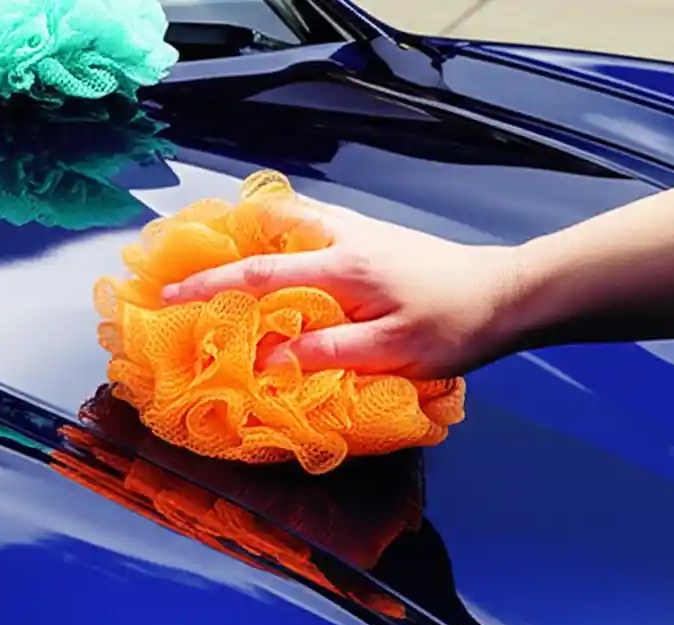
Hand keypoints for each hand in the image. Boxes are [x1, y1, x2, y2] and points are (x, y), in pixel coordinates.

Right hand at [160, 199, 526, 378]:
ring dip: (252, 230)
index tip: (167, 296)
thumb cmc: (454, 328)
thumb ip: (326, 352)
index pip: (259, 275)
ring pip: (292, 217)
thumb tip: (267, 357)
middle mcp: (345, 237)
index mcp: (343, 268)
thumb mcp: (392, 354)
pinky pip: (313, 224)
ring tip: (221, 250)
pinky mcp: (374, 236)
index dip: (209, 286)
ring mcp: (360, 230)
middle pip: (268, 223)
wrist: (506, 295)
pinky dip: (283, 232)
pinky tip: (279, 253)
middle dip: (223, 236)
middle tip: (184, 253)